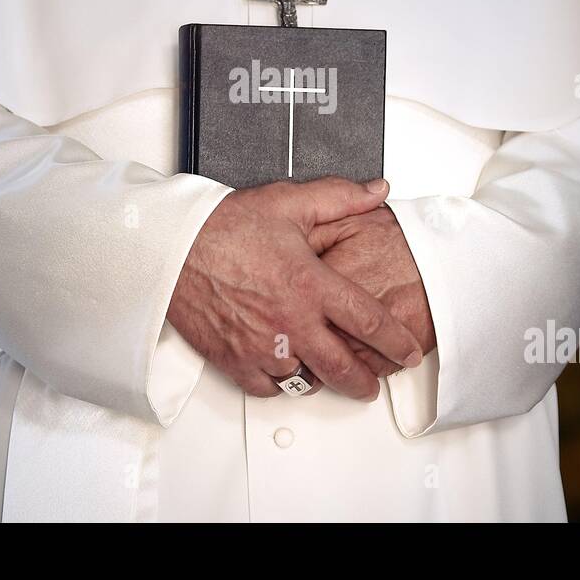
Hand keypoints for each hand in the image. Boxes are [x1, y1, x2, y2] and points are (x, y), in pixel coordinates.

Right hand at [169, 177, 423, 399]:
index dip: (395, 341)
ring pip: (306, 381)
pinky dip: (282, 384)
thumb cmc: (224, 227)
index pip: (368, 321)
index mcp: (310, 284)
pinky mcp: (235, 360)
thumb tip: (376, 191)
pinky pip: (269, 388)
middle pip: (343, 369)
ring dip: (321, 379)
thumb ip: (340, 198)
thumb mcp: (288, 203)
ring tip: (326, 370)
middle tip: (373, 382)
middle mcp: (290, 322)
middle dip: (366, 382)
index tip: (407, 351)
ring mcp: (262, 346)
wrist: (172, 248)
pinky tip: (286, 371)